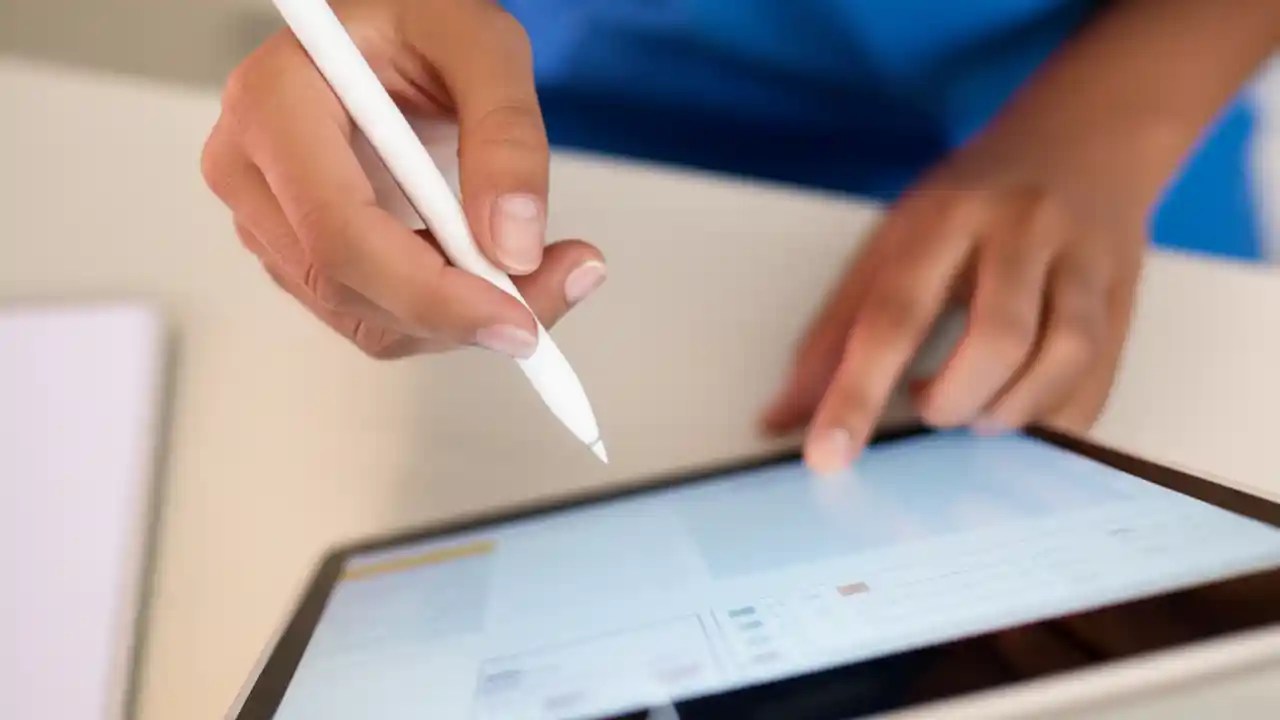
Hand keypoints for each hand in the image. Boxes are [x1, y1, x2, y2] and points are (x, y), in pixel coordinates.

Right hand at [201, 0, 604, 359]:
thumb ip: (507, 135)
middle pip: (346, 287)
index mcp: (274, 103)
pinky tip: (489, 277)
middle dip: (457, 315)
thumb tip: (513, 247)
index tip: (518, 320)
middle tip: (548, 303)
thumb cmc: (424, 21)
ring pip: (362, 317)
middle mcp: (248, 169)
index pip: (340, 233)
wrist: (393, 33)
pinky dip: (439, 315)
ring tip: (534, 280)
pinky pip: (370, 315)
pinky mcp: (296, 252)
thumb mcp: (483, 45)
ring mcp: (264, 218)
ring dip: (454, 322)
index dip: (431, 293)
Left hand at [762, 136, 1145, 473]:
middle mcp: (1021, 229)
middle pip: (997, 337)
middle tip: (931, 409)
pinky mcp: (1128, 292)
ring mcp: (1085, 258)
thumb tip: (781, 417)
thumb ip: (835, 331)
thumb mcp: (893, 241)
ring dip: (1012, 410)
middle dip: (954, 400)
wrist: (1087, 134)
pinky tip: (1025, 417)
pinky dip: (1057, 417)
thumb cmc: (971, 200)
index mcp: (944, 215)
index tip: (828, 456)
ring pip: (1065, 354)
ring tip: (978, 415)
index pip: (893, 314)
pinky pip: (1102, 376)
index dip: (857, 392)